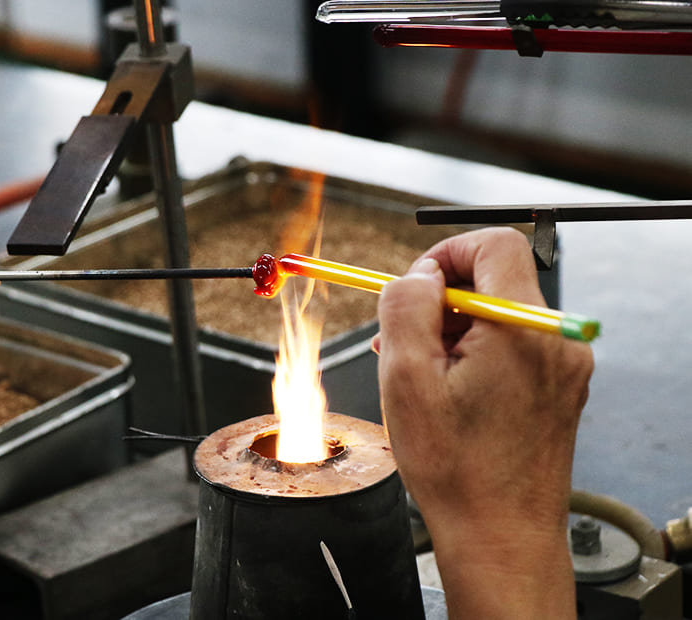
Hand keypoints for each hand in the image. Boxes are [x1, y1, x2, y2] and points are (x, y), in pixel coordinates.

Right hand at [375, 227, 592, 618]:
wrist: (502, 535)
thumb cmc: (455, 467)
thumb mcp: (407, 378)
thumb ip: (406, 307)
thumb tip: (417, 276)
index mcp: (521, 328)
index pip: (496, 244)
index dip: (448, 253)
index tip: (417, 285)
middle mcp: (554, 339)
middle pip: (496, 280)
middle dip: (443, 299)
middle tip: (404, 338)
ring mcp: (564, 365)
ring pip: (501, 315)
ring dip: (456, 329)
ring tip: (420, 372)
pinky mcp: (560, 387)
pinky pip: (514, 346)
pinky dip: (478, 353)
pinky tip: (448, 388)